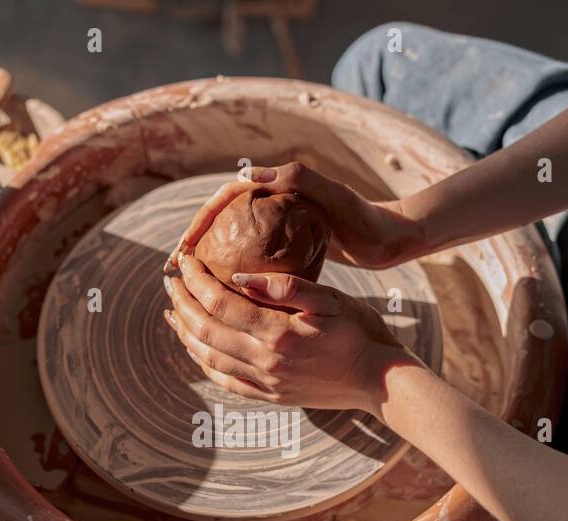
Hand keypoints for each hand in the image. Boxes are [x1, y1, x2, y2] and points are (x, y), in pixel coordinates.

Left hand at [163, 253, 424, 415]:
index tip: (183, 260)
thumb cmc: (360, 332)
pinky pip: (224, 381)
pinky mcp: (270, 396)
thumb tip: (239, 277)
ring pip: (208, 358)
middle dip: (181, 303)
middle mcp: (266, 362)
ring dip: (185, 332)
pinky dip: (203, 361)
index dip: (195, 280)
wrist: (380, 381)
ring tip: (173, 311)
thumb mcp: (329, 299)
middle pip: (205, 331)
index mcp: (279, 334)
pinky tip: (196, 346)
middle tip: (170, 281)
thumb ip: (285, 287)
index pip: (220, 303)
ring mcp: (266, 383)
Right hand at [166, 162, 424, 272]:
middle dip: (196, 245)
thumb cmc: (365, 218)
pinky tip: (225, 300)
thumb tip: (251, 172)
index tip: (185, 249)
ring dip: (210, 264)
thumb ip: (299, 178)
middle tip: (176, 273)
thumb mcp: (335, 196)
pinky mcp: (287, 246)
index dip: (200, 223)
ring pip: (233, 244)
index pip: (224, 200)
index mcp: (275, 185)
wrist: (391, 238)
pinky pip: (252, 262)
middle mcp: (272, 203)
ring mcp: (278, 227)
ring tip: (191, 288)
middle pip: (221, 222)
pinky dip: (235, 278)